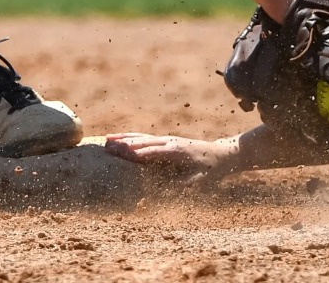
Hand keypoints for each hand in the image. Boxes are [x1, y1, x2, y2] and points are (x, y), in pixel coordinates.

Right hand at [104, 133, 232, 180]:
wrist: (222, 154)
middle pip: (144, 141)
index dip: (138, 153)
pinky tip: (118, 139)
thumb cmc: (211, 170)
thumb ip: (183, 185)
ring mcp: (167, 140)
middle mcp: (170, 142)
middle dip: (125, 144)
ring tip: (106, 140)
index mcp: (177, 151)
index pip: (154, 151)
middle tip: (107, 147)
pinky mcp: (165, 141)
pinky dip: (130, 137)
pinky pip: (145, 138)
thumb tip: (166, 191)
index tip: (122, 154)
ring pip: (142, 137)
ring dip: (124, 138)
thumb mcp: (200, 180)